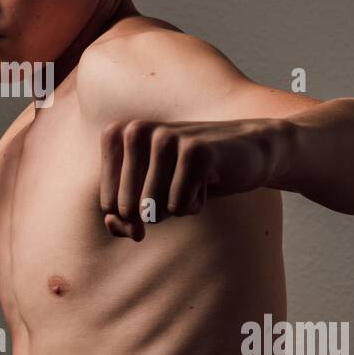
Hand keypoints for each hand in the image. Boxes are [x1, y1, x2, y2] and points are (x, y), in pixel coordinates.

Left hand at [99, 118, 282, 238]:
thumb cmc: (190, 176)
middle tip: (177, 187)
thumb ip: (123, 217)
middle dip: (156, 213)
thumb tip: (114, 224)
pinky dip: (195, 203)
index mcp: (118, 134)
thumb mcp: (150, 197)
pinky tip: (208, 179)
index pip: (108, 203)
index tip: (153, 201)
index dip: (130, 220)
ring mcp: (166, 137)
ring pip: (153, 210)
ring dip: (177, 207)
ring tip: (192, 181)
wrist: (246, 152)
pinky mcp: (195, 151)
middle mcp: (136, 130)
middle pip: (129, 210)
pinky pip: (180, 206)